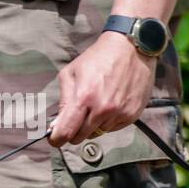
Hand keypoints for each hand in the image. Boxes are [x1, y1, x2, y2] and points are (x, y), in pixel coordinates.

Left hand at [49, 32, 156, 146]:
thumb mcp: (71, 73)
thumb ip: (62, 101)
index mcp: (84, 98)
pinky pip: (112, 129)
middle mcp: (103, 109)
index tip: (55, 138)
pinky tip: (109, 106)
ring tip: (95, 106)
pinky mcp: (133, 114)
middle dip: (73, 131)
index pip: (66, 132)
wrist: (132, 48)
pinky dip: (107, 122)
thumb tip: (56, 124)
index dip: (57, 139)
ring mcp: (120, 113)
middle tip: (75, 118)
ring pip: (96, 133)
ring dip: (92, 126)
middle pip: (80, 137)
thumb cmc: (97, 59)